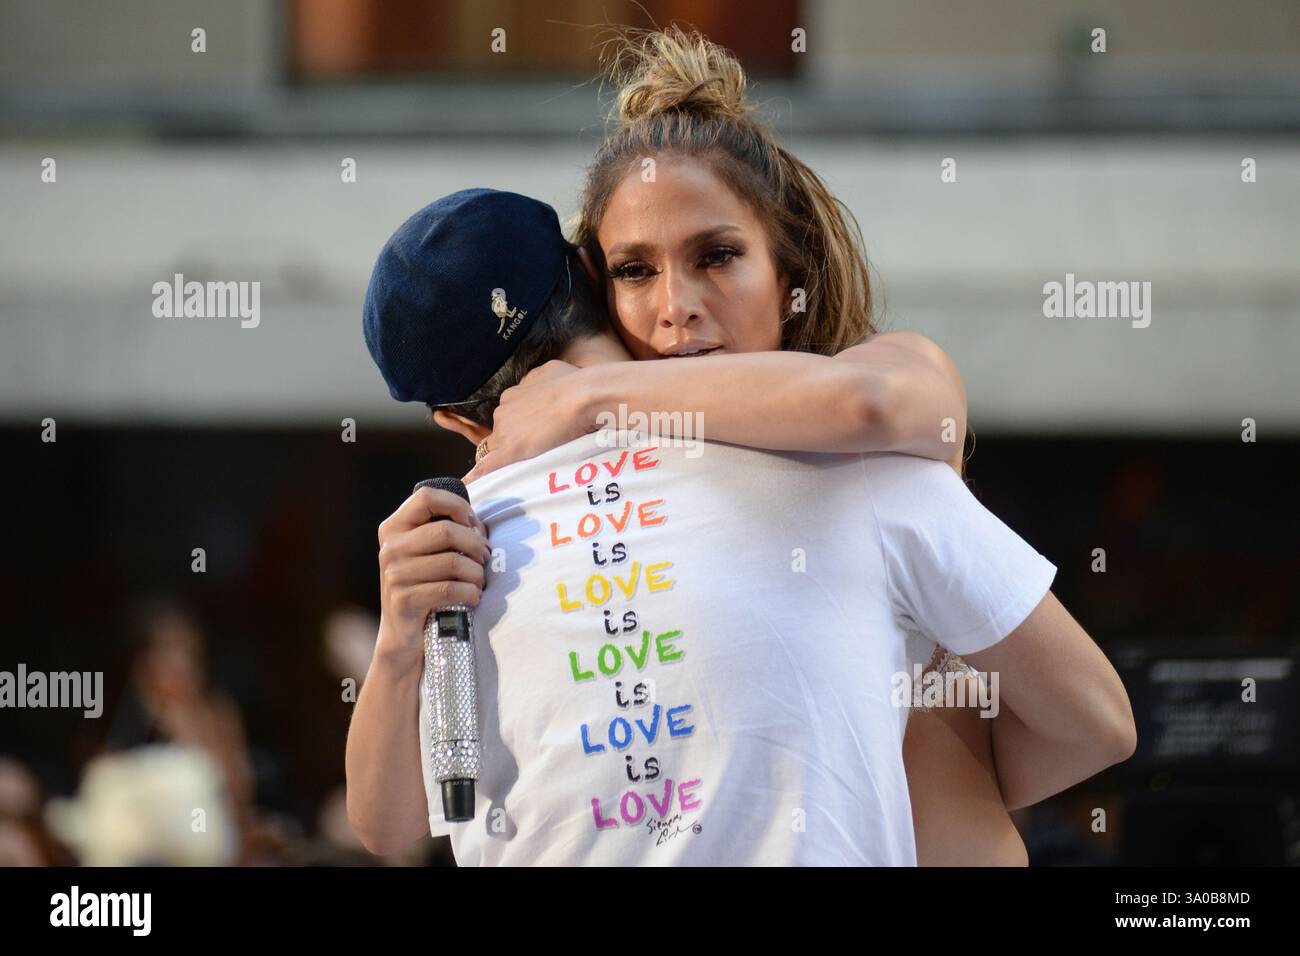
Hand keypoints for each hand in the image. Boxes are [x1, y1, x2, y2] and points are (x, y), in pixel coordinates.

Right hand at [375, 485, 490, 664]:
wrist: (404, 634)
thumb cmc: (425, 584)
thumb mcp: (427, 551)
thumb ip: (446, 529)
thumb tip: (478, 524)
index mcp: (394, 527)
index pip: (427, 496)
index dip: (457, 505)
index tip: (471, 524)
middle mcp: (390, 547)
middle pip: (447, 531)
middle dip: (475, 544)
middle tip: (484, 558)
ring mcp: (394, 574)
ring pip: (453, 562)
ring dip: (477, 573)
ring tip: (479, 581)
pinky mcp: (404, 601)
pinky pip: (450, 590)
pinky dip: (470, 593)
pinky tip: (473, 597)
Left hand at [464, 360, 593, 480]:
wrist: (583, 397)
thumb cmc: (573, 383)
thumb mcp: (549, 371)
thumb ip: (535, 381)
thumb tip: (535, 384)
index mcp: (512, 394)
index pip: (507, 414)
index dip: (518, 424)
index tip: (532, 429)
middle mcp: (503, 410)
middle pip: (501, 430)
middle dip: (514, 437)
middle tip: (538, 444)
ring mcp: (504, 431)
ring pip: (496, 448)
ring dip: (508, 453)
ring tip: (531, 460)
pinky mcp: (511, 450)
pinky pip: (488, 466)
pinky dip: (479, 476)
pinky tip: (473, 485)